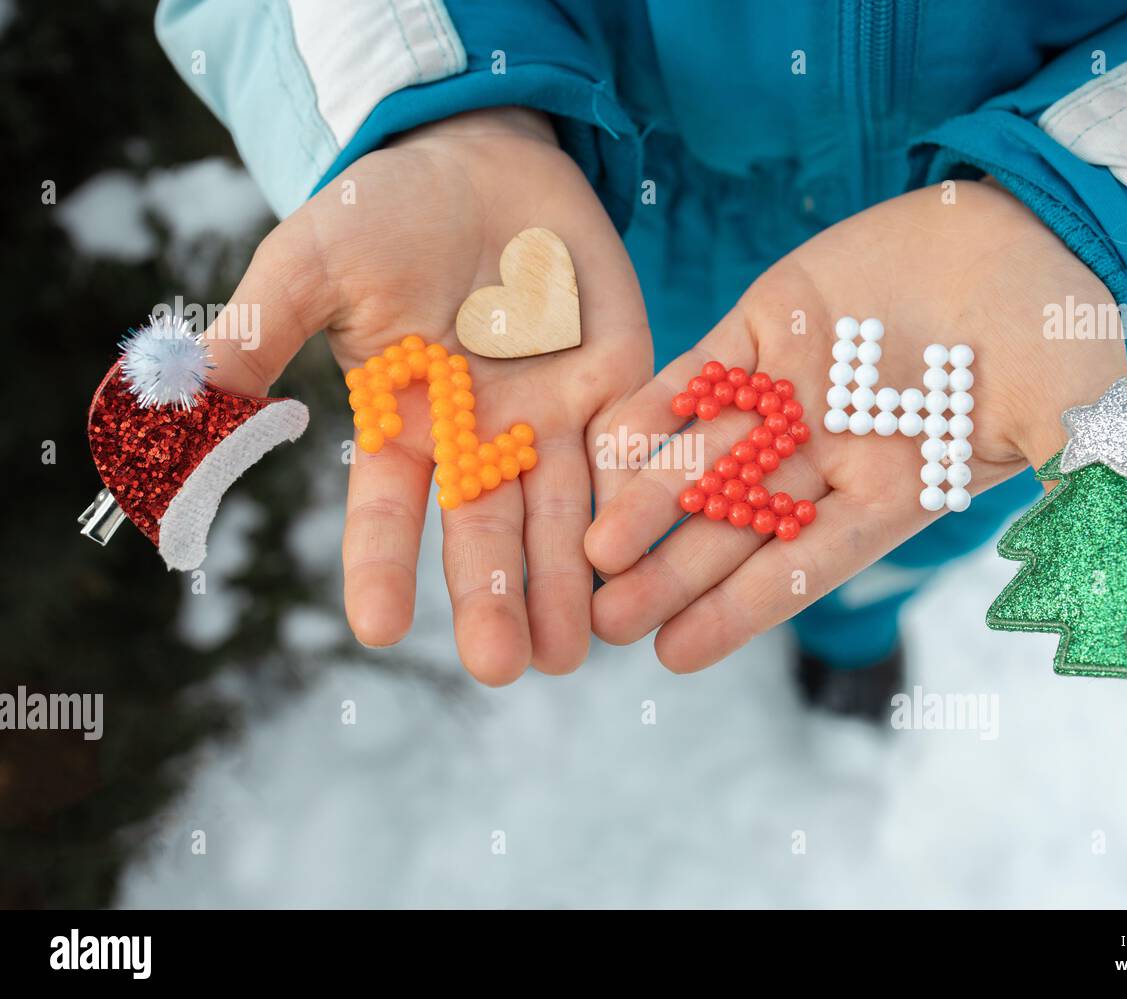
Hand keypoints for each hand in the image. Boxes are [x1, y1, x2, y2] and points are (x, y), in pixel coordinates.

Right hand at [203, 108, 651, 682]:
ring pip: (562, 512)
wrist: (483, 159)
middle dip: (494, 597)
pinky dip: (633, 495)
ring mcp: (552, 420)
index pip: (387, 511)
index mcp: (404, 427)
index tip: (380, 629)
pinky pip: (630, 446)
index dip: (381, 566)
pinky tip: (636, 553)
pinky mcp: (617, 386)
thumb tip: (187, 402)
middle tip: (503, 668)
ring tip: (570, 651)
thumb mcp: (311, 261)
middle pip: (486, 531)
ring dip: (566, 580)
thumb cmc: (387, 210)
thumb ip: (260, 328)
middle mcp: (480, 442)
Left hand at [584, 180, 1126, 671]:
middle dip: (674, 569)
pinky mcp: (767, 327)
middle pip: (736, 525)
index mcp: (891, 491)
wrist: (1033, 230)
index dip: (740, 612)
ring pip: (705, 454)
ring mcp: (792, 392)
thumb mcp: (1073, 413)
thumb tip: (1094, 555)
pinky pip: (699, 371)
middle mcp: (829, 453)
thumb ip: (1071, 483)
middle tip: (607, 618)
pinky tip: (607, 442)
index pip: (804, 567)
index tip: (674, 656)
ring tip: (592, 544)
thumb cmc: (1062, 330)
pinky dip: (656, 403)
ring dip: (648, 496)